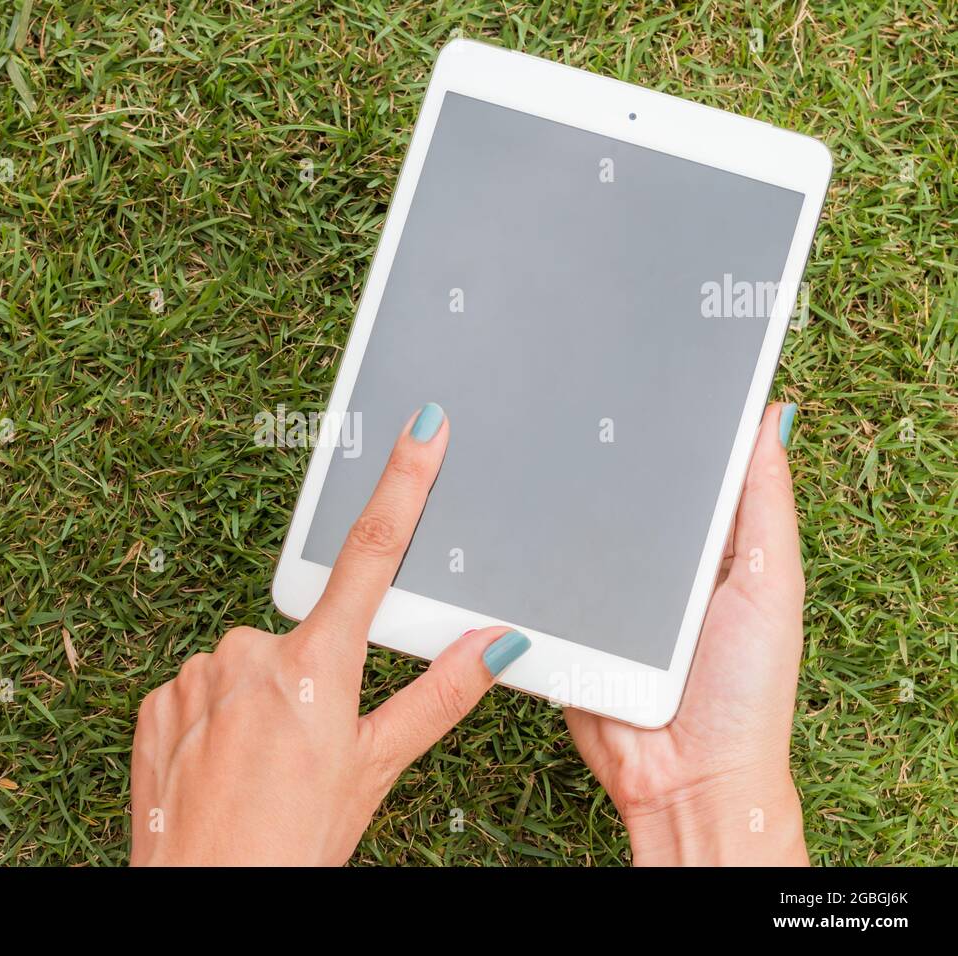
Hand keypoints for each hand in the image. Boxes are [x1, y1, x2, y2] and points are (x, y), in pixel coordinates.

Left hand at [129, 404, 532, 864]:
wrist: (200, 894)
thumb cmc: (293, 844)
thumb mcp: (376, 768)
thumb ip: (439, 696)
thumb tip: (498, 644)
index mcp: (317, 668)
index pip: (373, 554)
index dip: (403, 483)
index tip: (422, 429)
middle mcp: (250, 654)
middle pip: (302, 635)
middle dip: (309, 676)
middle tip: (301, 748)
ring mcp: (196, 673)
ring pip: (246, 665)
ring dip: (258, 702)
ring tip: (259, 768)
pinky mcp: (156, 697)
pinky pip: (200, 688)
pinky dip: (215, 718)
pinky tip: (221, 766)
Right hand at [565, 402, 807, 864]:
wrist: (684, 777)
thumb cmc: (744, 693)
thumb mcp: (770, 585)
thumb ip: (764, 507)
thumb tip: (772, 418)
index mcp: (711, 549)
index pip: (689, 472)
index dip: (674, 428)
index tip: (647, 375)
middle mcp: (658, 568)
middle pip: (624, 496)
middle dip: (602, 462)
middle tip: (570, 401)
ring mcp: (608, 597)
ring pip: (574, 533)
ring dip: (559, 512)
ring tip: (531, 455)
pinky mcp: (566, 624)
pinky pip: (542, 582)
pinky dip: (529, 564)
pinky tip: (510, 526)